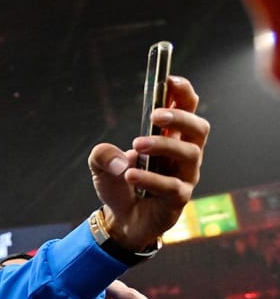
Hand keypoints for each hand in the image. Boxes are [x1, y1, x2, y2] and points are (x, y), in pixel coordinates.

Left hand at [89, 76, 208, 249]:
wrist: (120, 220)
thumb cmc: (119, 184)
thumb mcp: (100, 165)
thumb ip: (102, 153)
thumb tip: (120, 158)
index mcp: (169, 137)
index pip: (187, 109)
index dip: (182, 93)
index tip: (169, 79)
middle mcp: (183, 154)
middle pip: (199, 128)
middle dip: (181, 118)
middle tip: (155, 115)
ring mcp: (184, 176)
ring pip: (190, 154)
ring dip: (163, 145)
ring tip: (136, 145)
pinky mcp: (178, 199)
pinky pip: (173, 186)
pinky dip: (150, 178)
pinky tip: (129, 175)